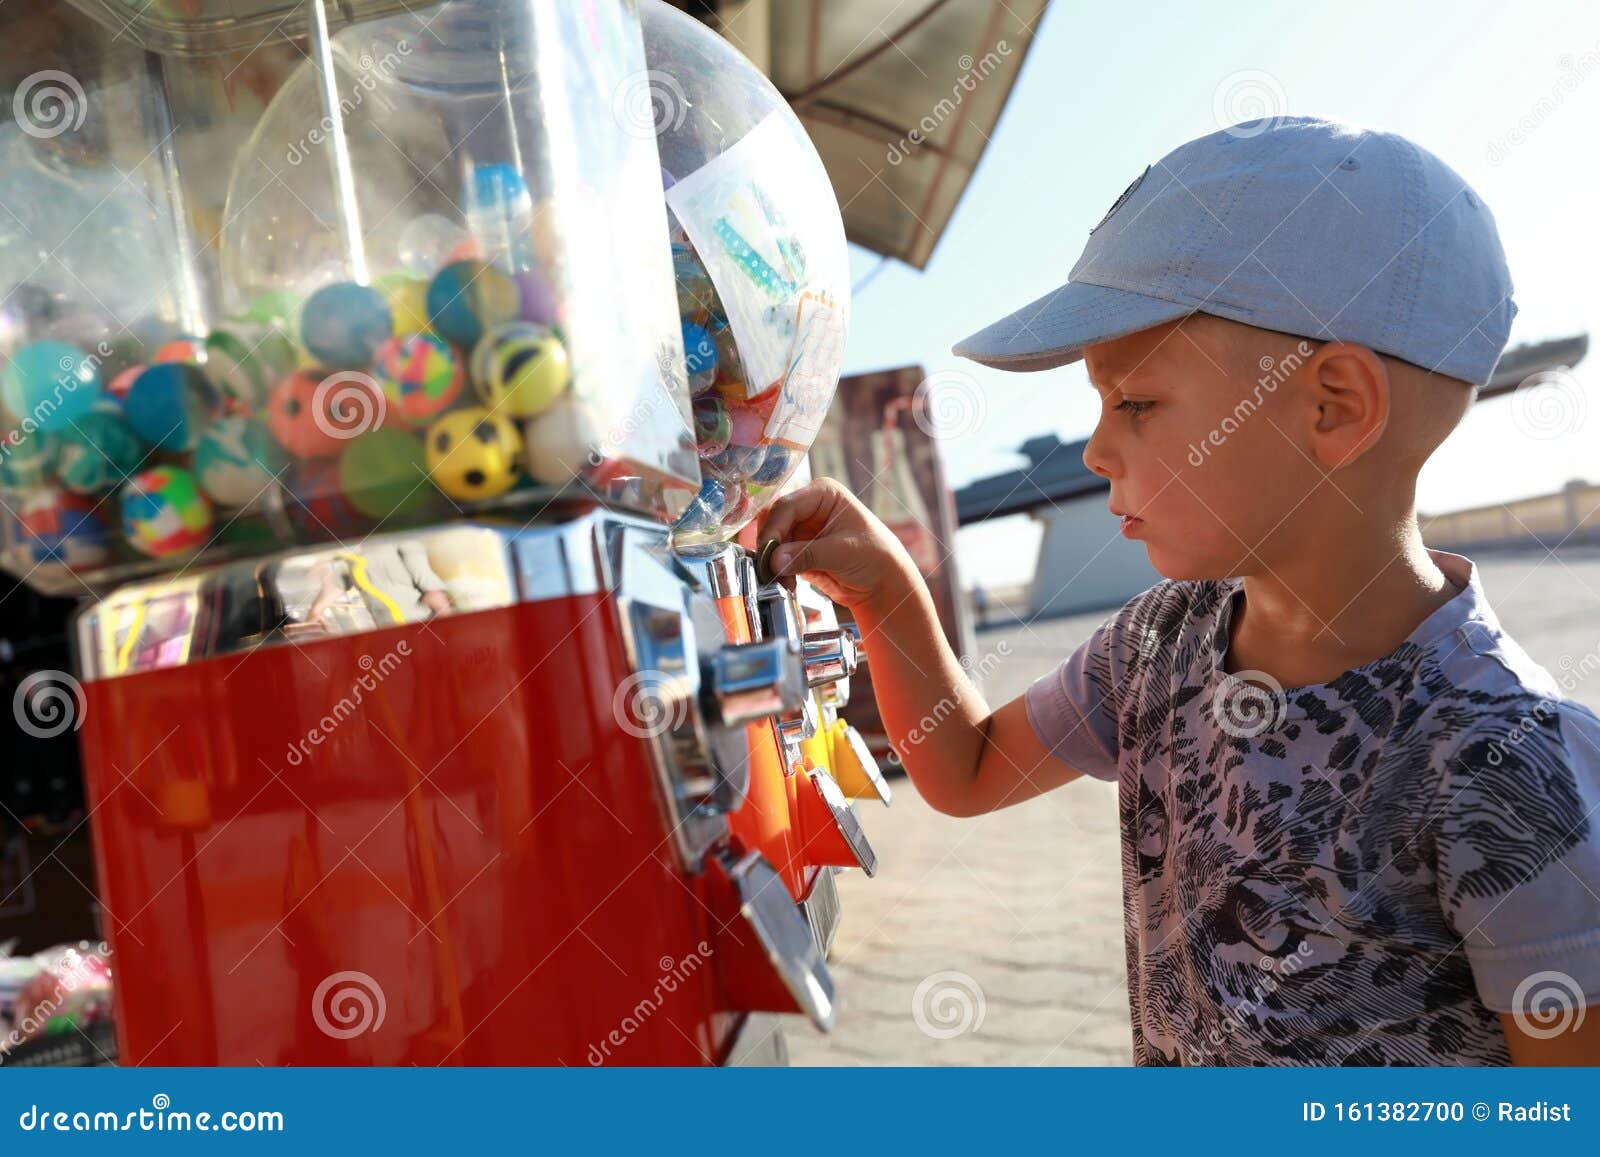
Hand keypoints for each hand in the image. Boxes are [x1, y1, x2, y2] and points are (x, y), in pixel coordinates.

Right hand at [756, 478, 916, 615]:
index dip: (774, 530)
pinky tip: (786, 584)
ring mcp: (802, 527)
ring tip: (780, 581)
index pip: (787, 506)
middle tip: (769, 569)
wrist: (883, 582)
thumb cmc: (874, 557)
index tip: (768, 553)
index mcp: (823, 493)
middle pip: (774, 520)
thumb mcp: (842, 552)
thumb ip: (806, 554)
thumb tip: (773, 560)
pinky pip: (777, 557)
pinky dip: (777, 570)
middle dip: (770, 546)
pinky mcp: (798, 549)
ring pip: (772, 540)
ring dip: (772, 561)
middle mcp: (809, 506)